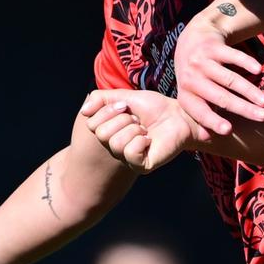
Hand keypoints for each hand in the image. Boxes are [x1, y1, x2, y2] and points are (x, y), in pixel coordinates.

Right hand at [80, 89, 197, 172]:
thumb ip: (101, 98)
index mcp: (108, 131)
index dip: (108, 110)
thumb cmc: (153, 108)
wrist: (179, 114)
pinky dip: (141, 141)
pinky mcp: (141, 166)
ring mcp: (127, 158)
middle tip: (138, 120)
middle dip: (122, 120)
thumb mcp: (123, 97)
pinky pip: (130, 153)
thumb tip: (84, 110)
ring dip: (134, 130)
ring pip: (116, 143)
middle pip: (102, 134)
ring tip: (144, 130)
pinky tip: (149, 140)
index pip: (92, 123)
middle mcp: (114, 147)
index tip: (125, 106)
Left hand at [172, 13, 263, 134]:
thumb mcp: (192, 93)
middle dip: (243, 109)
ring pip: (230, 79)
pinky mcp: (213, 46)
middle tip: (263, 117)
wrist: (192, 38)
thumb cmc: (196, 75)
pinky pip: (233, 56)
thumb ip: (200, 113)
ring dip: (249, 90)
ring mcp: (201, 61)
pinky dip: (246, 63)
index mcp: (185, 94)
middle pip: (221, 97)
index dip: (213, 121)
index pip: (200, 112)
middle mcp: (191, 78)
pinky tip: (259, 70)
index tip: (229, 130)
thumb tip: (208, 139)